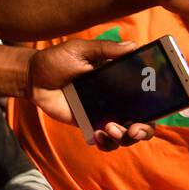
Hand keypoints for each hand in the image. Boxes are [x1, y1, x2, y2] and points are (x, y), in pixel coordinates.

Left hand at [28, 39, 154, 149]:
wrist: (32, 76)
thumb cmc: (57, 60)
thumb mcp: (80, 50)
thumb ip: (105, 50)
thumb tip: (133, 46)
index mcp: (119, 81)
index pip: (146, 97)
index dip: (156, 108)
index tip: (153, 112)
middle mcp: (116, 100)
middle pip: (142, 121)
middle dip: (144, 130)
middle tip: (134, 129)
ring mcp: (103, 114)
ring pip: (126, 135)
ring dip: (125, 137)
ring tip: (110, 129)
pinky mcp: (88, 125)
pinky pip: (105, 142)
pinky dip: (107, 143)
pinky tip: (99, 135)